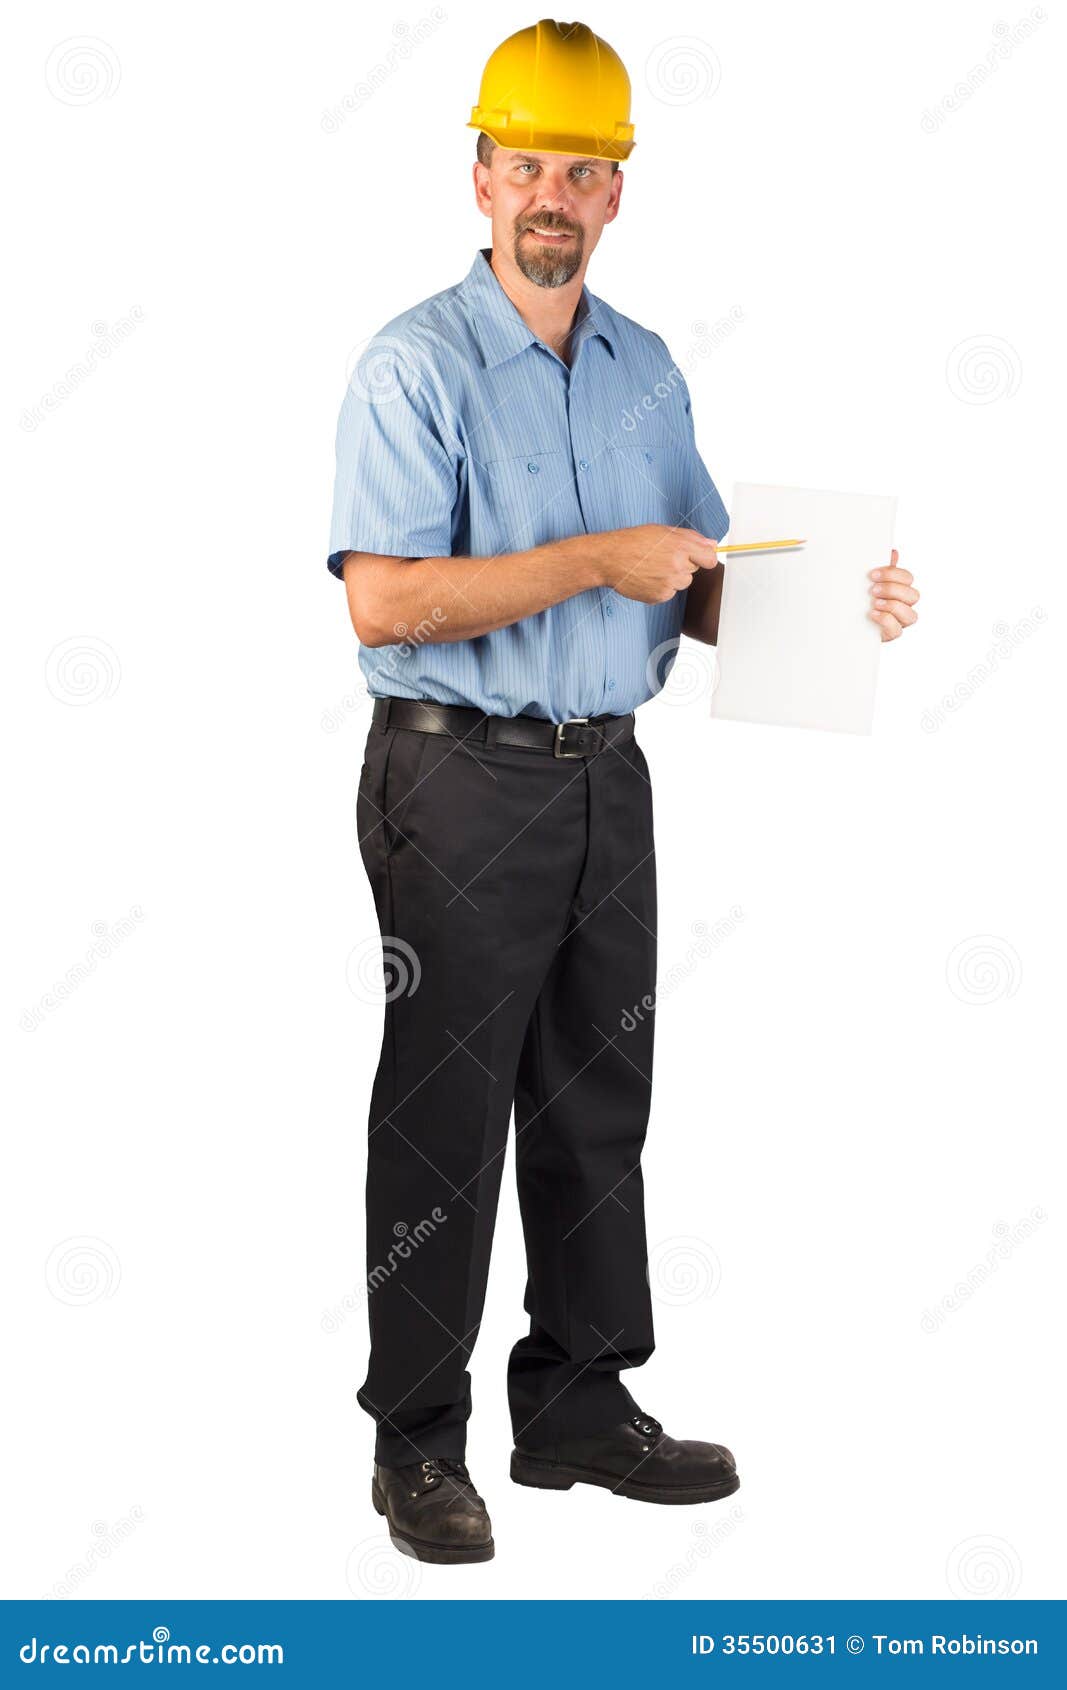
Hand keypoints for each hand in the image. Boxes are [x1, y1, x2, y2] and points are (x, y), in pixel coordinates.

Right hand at [597, 524, 717, 604]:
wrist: (609, 559)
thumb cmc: (632, 542)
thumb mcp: (662, 531)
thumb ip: (691, 537)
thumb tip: (712, 544)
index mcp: (680, 547)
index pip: (710, 559)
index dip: (705, 558)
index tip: (700, 557)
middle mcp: (677, 566)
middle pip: (694, 571)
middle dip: (683, 564)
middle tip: (662, 557)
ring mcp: (669, 584)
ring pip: (682, 583)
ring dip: (673, 577)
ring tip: (653, 568)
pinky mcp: (660, 596)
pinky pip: (669, 593)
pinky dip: (661, 587)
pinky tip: (647, 577)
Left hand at [868, 550, 918, 640]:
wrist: (847, 623)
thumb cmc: (861, 599)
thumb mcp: (868, 582)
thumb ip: (881, 569)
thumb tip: (893, 552)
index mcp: (901, 589)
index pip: (907, 578)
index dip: (893, 574)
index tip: (872, 574)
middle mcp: (905, 605)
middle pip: (913, 595)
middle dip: (893, 590)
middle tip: (873, 590)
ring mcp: (900, 621)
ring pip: (910, 615)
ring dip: (892, 606)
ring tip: (874, 602)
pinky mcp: (891, 634)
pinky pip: (897, 630)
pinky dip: (885, 620)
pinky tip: (872, 614)